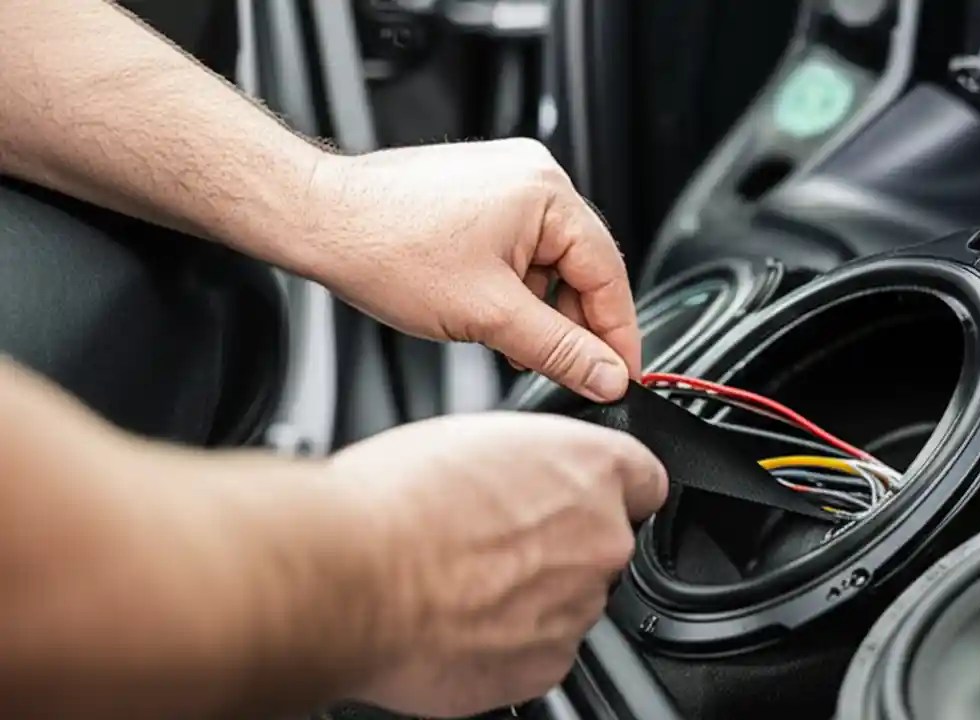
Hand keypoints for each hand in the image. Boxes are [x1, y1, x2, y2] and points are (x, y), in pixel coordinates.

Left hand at [303, 139, 640, 402]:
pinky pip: (521, 251)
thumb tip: (606, 374)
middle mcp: (534, 177)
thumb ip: (558, 349)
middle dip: (573, 325)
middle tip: (568, 372)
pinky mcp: (481, 195)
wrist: (319, 222)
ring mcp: (506, 182)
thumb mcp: (488, 316)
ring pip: (549, 265)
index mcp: (548, 192)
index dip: (617, 334)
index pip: (608, 273)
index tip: (621, 374)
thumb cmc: (384, 248)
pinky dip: (515, 291)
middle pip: (582, 268)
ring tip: (512, 344)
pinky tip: (494, 319)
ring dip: (540, 311)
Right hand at [332, 412, 666, 716]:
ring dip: (534, 593)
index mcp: (591, 469)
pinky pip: (541, 648)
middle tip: (494, 541)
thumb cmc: (393, 501)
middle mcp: (601, 539)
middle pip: (604, 543)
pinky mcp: (547, 665)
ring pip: (570, 599)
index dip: (609, 488)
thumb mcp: (472, 436)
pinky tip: (461, 619)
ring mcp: (578, 608)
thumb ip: (528, 459)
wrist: (349, 577)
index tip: (582, 497)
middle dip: (561, 544)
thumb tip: (524, 474)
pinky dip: (510, 640)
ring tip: (464, 581)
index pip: (645, 480)